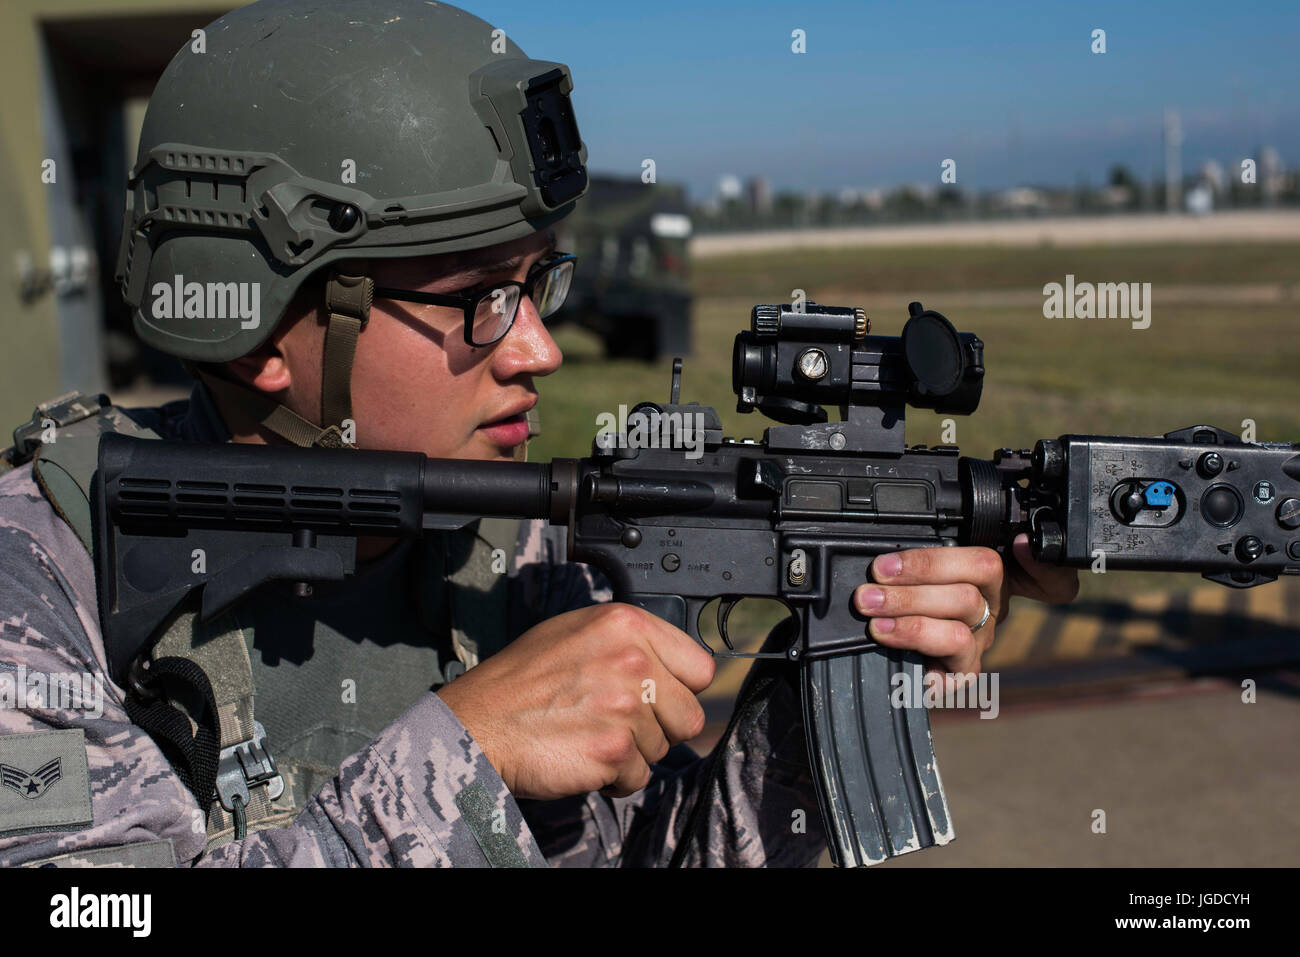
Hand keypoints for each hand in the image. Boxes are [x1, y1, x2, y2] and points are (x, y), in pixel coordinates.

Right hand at [436, 602, 714, 800]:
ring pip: (663, 748)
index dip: (678, 689)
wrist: (478, 723)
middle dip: (659, 727)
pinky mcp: (613, 749)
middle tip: (616, 722)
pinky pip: (639, 777)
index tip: (657, 698)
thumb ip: (631, 643)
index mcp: (627, 624)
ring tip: (590, 734)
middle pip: (690, 715)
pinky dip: (614, 777)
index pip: (700, 667)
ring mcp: (625, 706)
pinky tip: (583, 756)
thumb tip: (674, 667)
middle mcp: (632, 660)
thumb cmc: (522, 681)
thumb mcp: (577, 632)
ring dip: (632, 752)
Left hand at [852, 534, 1078, 686]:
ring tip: (877, 627)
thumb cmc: (922, 593)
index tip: (882, 568)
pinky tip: (914, 672)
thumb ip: (909, 568)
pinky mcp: (966, 672)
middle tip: (867, 598)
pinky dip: (933, 674)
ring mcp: (979, 643)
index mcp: (983, 577)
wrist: (938, 635)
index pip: (976, 563)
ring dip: (912, 629)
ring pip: (959, 636)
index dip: (927, 563)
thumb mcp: (923, 572)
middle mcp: (988, 609)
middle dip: (908, 598)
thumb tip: (879, 569)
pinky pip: (956, 677)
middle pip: (965, 599)